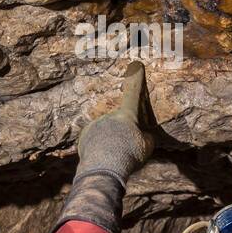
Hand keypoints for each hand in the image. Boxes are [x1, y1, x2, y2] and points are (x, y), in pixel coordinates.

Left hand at [77, 62, 155, 183]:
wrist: (103, 168)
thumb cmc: (128, 155)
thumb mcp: (147, 146)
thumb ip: (145, 137)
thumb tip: (144, 136)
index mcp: (127, 114)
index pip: (134, 93)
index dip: (136, 79)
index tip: (135, 65)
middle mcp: (109, 115)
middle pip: (118, 120)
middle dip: (121, 131)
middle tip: (125, 147)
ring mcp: (95, 124)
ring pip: (105, 129)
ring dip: (109, 139)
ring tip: (113, 155)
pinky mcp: (84, 135)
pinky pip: (94, 138)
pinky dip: (99, 146)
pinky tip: (103, 157)